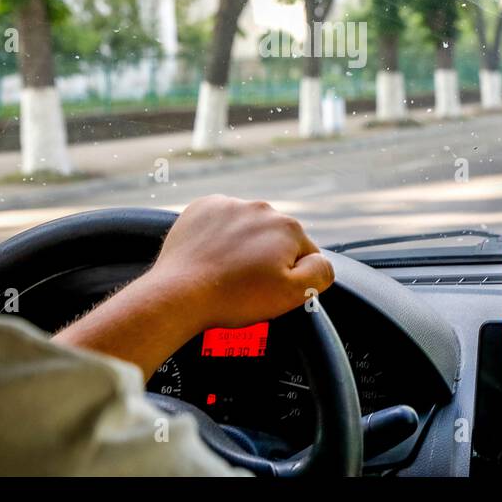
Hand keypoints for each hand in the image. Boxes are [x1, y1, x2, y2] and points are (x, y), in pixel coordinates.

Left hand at [145, 195, 333, 334]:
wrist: (180, 293)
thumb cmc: (235, 297)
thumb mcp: (292, 295)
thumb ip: (321, 273)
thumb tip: (322, 261)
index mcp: (288, 227)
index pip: (305, 254)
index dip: (290, 276)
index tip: (269, 289)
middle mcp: (262, 208)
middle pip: (276, 239)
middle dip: (267, 259)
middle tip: (247, 285)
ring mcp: (230, 205)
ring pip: (249, 229)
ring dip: (244, 247)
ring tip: (226, 273)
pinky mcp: (203, 207)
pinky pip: (221, 221)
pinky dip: (219, 237)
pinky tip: (211, 257)